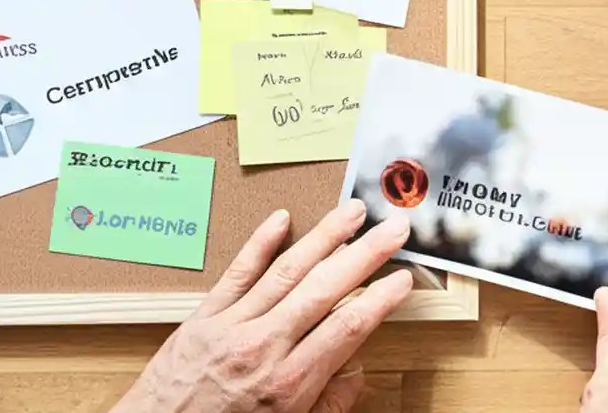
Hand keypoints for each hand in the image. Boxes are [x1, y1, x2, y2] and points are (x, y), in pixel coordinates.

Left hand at [112, 200, 412, 412]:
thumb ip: (328, 404)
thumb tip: (355, 371)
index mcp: (288, 384)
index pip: (348, 328)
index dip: (380, 299)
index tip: (403, 279)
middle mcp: (263, 347)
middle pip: (325, 289)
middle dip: (365, 254)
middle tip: (393, 230)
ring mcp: (232, 327)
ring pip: (287, 271)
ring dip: (324, 237)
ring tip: (352, 213)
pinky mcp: (203, 318)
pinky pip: (237, 273)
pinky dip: (260, 243)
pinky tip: (281, 219)